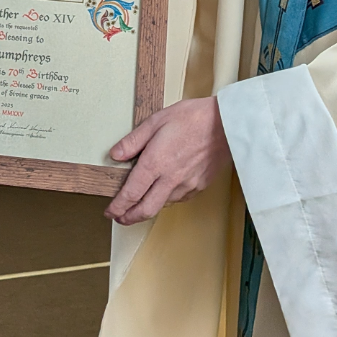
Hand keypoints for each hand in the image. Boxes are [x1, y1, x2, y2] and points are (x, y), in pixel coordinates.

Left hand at [104, 97, 230, 225]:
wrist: (227, 125)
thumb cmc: (193, 118)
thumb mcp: (155, 121)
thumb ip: (133, 141)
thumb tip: (115, 155)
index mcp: (155, 163)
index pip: (131, 194)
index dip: (117, 206)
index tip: (110, 211)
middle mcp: (170, 179)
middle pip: (146, 210)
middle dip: (129, 218)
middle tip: (120, 217)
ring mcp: (187, 185)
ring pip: (162, 205)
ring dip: (148, 208)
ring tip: (139, 203)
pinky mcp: (200, 186)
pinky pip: (178, 199)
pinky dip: (166, 200)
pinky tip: (163, 192)